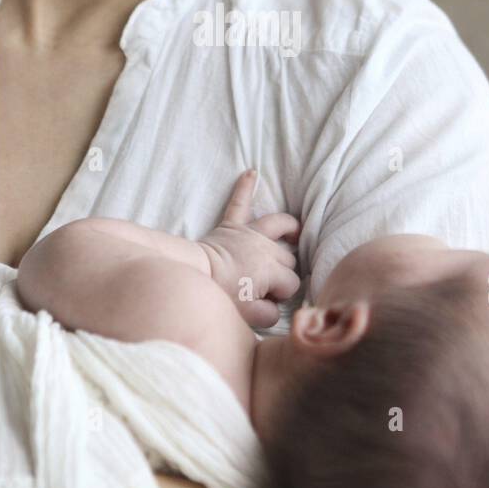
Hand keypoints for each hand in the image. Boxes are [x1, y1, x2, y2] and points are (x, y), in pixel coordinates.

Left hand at [198, 170, 300, 329]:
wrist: (195, 275)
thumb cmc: (222, 295)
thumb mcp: (250, 315)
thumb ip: (269, 314)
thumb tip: (276, 308)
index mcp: (272, 270)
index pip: (292, 283)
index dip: (284, 294)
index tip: (270, 300)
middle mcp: (266, 248)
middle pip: (288, 258)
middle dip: (284, 272)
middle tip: (269, 285)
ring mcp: (250, 234)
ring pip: (279, 225)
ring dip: (288, 228)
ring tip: (293, 233)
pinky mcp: (231, 226)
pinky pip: (239, 202)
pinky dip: (245, 187)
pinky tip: (251, 172)